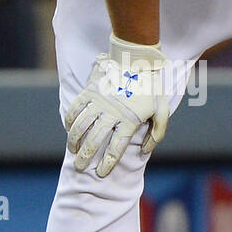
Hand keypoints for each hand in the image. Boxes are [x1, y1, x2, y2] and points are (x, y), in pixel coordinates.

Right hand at [65, 34, 168, 176]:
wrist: (138, 59)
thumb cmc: (152, 87)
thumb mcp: (162, 110)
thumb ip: (157, 133)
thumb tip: (145, 151)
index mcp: (129, 120)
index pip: (115, 148)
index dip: (107, 163)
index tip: (101, 172)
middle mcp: (111, 114)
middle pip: (94, 141)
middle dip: (86, 157)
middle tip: (80, 167)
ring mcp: (99, 102)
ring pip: (81, 126)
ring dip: (74, 141)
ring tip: (73, 151)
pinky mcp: (90, 91)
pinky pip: (75, 108)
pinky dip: (70, 120)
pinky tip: (69, 130)